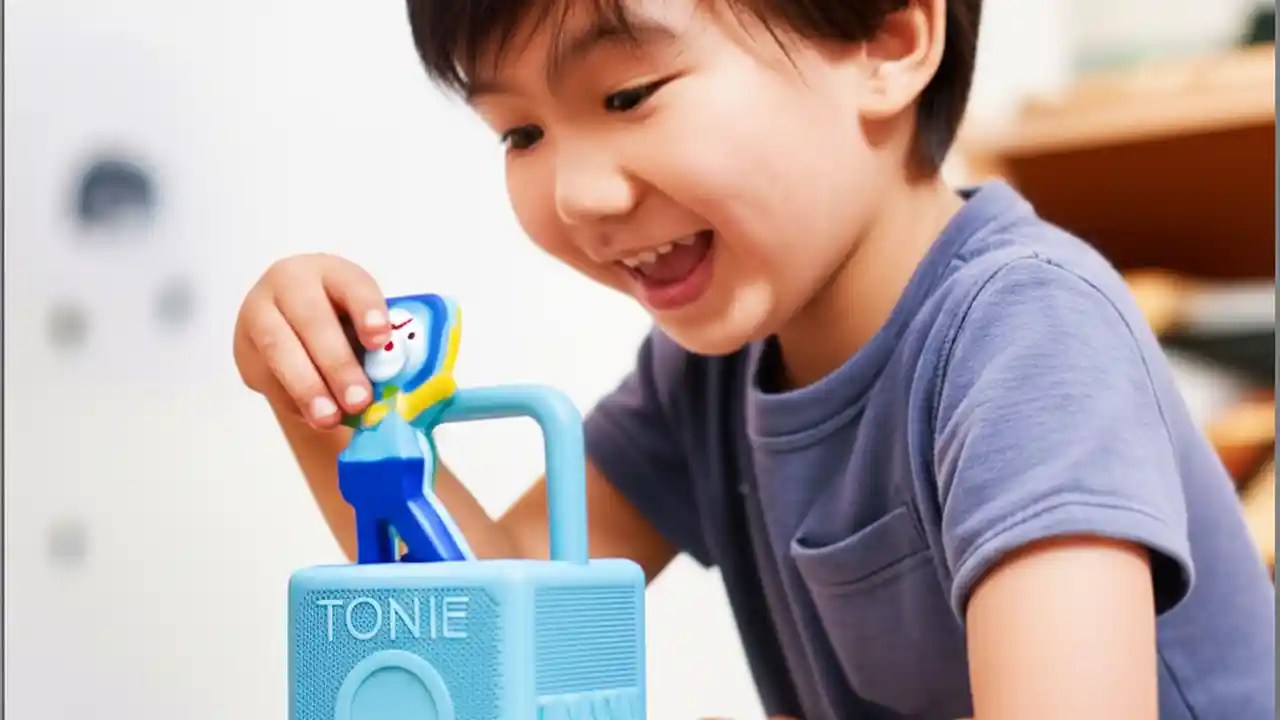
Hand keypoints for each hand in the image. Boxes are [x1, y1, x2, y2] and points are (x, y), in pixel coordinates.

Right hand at [234, 252, 390, 428]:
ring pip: (279, 348)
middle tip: (360, 400)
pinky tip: (313, 417)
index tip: (380, 339)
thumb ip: (379, 344)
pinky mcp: (244, 347)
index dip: (367, 310)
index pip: (351, 284)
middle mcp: (290, 282)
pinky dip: (291, 400)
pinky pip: (266, 376)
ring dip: (307, 388)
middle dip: (337, 364)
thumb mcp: (363, 322)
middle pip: (312, 320)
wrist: (294, 329)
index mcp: (331, 271)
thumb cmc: (342, 324)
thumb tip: (394, 380)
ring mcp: (259, 311)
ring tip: (330, 419)